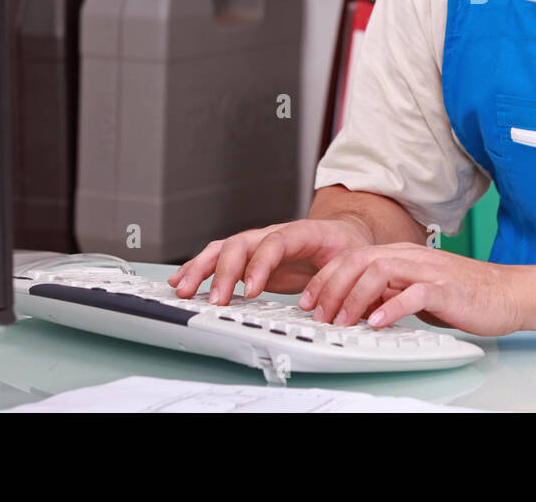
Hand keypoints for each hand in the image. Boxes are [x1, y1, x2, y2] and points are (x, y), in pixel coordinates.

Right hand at [168, 217, 373, 303]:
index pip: (274, 243)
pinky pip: (220, 259)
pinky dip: (200, 268)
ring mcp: (258, 244)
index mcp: (301, 233)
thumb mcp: (351, 260)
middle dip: (223, 271)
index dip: (260, 265)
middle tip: (215, 300)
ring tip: (184, 288)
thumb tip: (325, 302)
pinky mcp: (249, 258)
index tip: (251, 290)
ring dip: (202, 268)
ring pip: (224, 249)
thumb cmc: (346, 248)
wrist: (342, 236)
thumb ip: (338, 277)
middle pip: (241, 243)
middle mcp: (273, 235)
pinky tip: (183, 281)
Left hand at [297, 243, 523, 337]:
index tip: (308, 300)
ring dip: (355, 297)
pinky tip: (378, 323)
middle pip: (360, 259)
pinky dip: (392, 307)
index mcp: (403, 255)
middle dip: (331, 286)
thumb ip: (390, 291)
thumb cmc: (466, 293)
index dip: (325, 277)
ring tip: (342, 320)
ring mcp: (429, 271)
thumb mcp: (417, 290)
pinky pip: (414, 294)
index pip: (353, 257)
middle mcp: (412, 257)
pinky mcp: (446, 289)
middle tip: (318, 313)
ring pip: (380, 270)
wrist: (508, 293)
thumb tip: (359, 305)